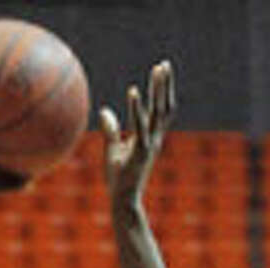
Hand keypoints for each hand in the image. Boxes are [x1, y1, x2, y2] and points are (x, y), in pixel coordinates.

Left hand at [100, 60, 174, 213]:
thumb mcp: (113, 150)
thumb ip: (111, 129)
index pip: (160, 111)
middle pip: (164, 107)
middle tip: (164, 64)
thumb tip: (104, 110)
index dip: (163, 91)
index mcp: (150, 138)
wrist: (122, 201)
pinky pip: (139, 125)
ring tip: (157, 70)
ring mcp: (149, 145)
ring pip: (157, 112)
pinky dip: (136, 107)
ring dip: (158, 90)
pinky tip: (133, 91)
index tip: (162, 71)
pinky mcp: (140, 152)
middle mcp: (154, 139)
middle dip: (165, 85)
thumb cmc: (118, 179)